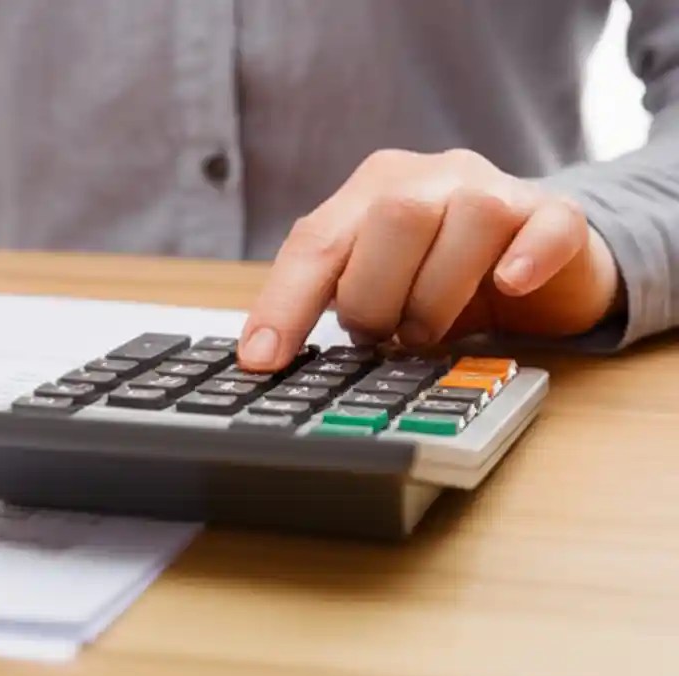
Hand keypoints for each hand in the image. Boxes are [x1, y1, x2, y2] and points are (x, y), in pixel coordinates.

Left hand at [238, 149, 621, 369]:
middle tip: (380, 335)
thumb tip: (269, 356)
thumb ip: (334, 298)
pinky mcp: (555, 216)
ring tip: (426, 334)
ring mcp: (497, 188)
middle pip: (394, 217)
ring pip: (468, 219)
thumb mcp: (378, 282)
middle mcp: (432, 175)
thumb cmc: (442, 275)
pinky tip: (510, 286)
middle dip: (375, 296)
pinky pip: (545, 228)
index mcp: (373, 189)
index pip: (316, 240)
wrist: (540, 261)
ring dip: (438, 296)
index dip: (285, 302)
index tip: (261, 359)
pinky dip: (526, 260)